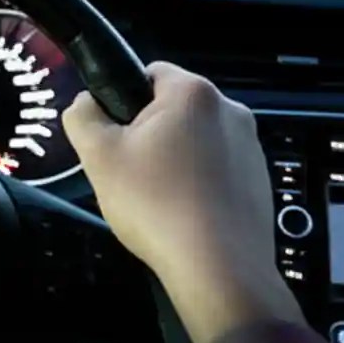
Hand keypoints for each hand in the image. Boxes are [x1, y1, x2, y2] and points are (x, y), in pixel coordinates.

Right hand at [63, 62, 304, 342]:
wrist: (218, 270)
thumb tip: (85, 104)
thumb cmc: (156, 204)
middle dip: (149, 135)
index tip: (114, 138)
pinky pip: (217, 170)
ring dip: (174, 160)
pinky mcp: (261, 181)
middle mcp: (231, 110)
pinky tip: (184, 214)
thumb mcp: (99, 156)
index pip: (148, 72)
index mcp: (194, 92)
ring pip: (195, 141)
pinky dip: (198, 184)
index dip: (122, 101)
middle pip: (173, 110)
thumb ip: (82, 116)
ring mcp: (252, 147)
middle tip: (129, 173)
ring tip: (157, 200)